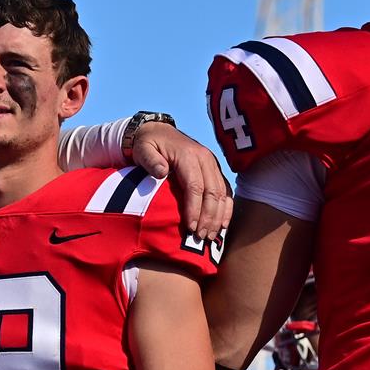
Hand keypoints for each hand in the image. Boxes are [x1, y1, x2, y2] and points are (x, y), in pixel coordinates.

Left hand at [130, 123, 232, 241]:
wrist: (158, 131)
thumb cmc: (148, 144)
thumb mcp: (143, 149)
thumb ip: (150, 160)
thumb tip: (161, 172)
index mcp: (189, 155)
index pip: (195, 186)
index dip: (194, 208)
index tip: (190, 228)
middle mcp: (205, 158)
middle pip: (212, 192)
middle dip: (208, 217)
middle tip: (201, 238)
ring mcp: (212, 164)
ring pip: (222, 193)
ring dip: (218, 216)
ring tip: (211, 236)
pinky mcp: (214, 170)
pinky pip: (225, 191)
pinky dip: (226, 209)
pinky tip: (222, 225)